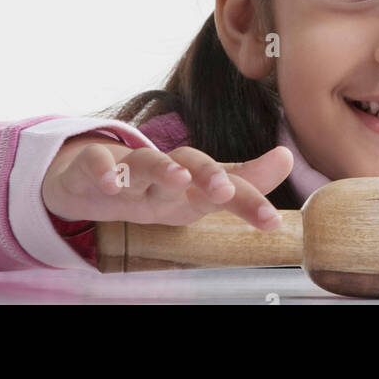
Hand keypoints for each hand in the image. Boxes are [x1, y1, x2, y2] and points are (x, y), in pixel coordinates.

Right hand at [42, 134, 293, 230]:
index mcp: (193, 181)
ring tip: (178, 178)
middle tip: (223, 189)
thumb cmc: (157, 189)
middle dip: (207, 174)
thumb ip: (242, 183)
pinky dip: (104, 171)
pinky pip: (96, 163)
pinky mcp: (92, 167)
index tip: (274, 220)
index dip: (249, 200)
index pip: (226, 183)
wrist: (90, 180)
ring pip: (145, 162)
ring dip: (162, 167)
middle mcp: (165, 170)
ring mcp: (128, 167)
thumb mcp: (197, 197)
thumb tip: (288, 157)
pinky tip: (112, 184)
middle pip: (189, 163)